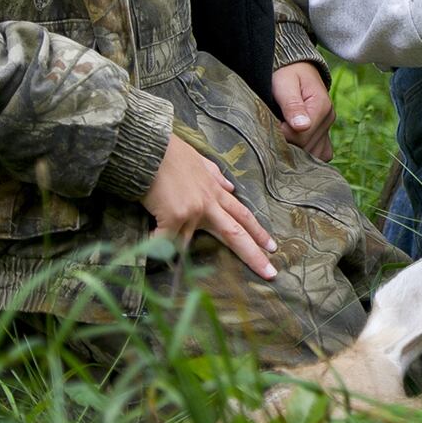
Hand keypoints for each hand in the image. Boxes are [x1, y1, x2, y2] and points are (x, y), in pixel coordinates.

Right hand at [142, 132, 276, 278]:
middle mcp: (209, 204)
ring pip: (189, 243)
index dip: (258, 231)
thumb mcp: (198, 161)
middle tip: (271, 273)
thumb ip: (215, 176)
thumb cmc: (169, 154)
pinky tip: (148, 240)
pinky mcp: (176, 216)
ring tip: (169, 254)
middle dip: (254, 255)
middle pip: (235, 233)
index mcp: (216, 192)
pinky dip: (156, 243)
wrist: (150, 149)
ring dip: (178, 249)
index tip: (273, 247)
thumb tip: (230, 187)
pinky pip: (166, 241)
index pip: (243, 215)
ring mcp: (194, 211)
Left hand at [272, 61, 333, 161]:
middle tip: (273, 130)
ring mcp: (328, 127)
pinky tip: (294, 147)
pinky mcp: (324, 133)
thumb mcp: (285, 84)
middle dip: (287, 143)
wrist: (295, 66)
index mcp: (322, 106)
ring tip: (282, 136)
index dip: (282, 135)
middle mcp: (329, 119)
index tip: (270, 124)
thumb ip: (293, 105)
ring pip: (315, 154)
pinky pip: (322, 153)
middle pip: (307, 147)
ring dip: (297, 150)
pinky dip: (309, 154)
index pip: (302, 136)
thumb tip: (302, 127)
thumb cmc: (286, 73)